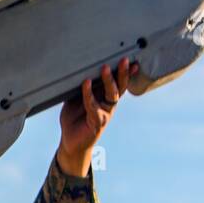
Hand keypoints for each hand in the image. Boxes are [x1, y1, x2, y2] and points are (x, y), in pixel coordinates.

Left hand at [57, 57, 136, 176]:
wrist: (70, 142)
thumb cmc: (74, 118)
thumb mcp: (75, 99)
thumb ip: (79, 86)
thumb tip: (76, 69)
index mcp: (105, 98)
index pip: (118, 83)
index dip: (126, 73)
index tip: (133, 61)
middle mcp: (108, 105)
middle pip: (119, 87)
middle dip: (123, 73)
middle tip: (124, 60)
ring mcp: (105, 113)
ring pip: (111, 95)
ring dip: (109, 81)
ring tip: (105, 68)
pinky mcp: (97, 122)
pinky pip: (93, 105)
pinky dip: (89, 94)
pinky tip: (86, 83)